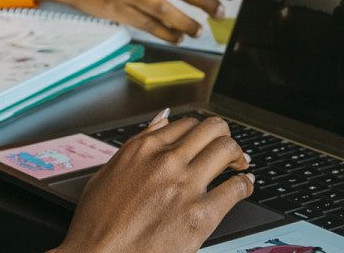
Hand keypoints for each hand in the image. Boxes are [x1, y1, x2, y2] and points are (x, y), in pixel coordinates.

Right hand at [54, 111, 253, 252]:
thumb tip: (162, 120)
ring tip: (239, 165)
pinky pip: (235, 188)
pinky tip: (245, 186)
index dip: (201, 132)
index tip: (206, 141)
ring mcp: (185, 186)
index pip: (186, 124)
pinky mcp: (200, 215)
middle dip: (224, 136)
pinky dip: (245, 184)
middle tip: (228, 150)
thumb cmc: (97, 223)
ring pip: (226, 149)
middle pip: (212, 129)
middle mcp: (166, 162)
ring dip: (237, 155)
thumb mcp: (107, 172)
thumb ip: (137, 143)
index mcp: (144, 149)